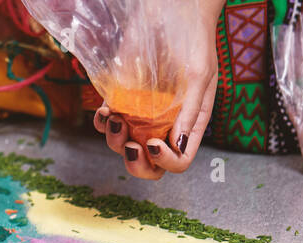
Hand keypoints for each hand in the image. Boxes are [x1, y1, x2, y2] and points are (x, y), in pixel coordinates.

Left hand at [94, 0, 222, 178]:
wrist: (172, 11)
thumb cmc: (194, 40)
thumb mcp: (200, 75)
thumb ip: (191, 112)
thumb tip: (179, 145)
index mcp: (188, 124)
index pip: (179, 160)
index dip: (165, 161)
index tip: (154, 142)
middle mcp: (164, 125)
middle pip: (149, 166)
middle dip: (137, 165)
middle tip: (131, 146)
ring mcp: (141, 114)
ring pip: (123, 147)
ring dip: (115, 141)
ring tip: (116, 120)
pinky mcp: (121, 99)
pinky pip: (106, 123)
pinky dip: (102, 123)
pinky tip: (105, 112)